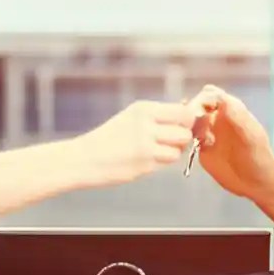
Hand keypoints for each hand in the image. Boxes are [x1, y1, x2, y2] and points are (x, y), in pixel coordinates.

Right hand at [79, 92, 219, 185]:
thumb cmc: (111, 138)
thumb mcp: (132, 117)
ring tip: (157, 150)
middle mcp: (146, 125)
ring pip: (179, 150)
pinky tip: (148, 159)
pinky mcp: (145, 165)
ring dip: (173, 152)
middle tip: (170, 140)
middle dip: (182, 138)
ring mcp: (146, 146)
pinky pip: (167, 162)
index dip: (187, 120)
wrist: (85, 158)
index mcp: (144, 109)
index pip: (183, 112)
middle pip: (185, 131)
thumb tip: (188, 114)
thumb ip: (158, 116)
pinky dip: (162, 162)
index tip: (182, 125)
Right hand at [187, 84, 273, 199]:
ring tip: (189, 139)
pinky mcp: (202, 148)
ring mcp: (209, 132)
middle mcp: (218, 117)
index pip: (210, 94)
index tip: (195, 114)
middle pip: (196, 105)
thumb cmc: (259, 157)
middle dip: (189, 113)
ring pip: (189, 120)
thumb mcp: (251, 137)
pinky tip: (186, 147)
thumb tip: (223, 100)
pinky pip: (187, 137)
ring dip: (184, 126)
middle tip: (188, 128)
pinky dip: (183, 139)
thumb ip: (238, 118)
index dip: (200, 100)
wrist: (257, 182)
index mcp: (231, 109)